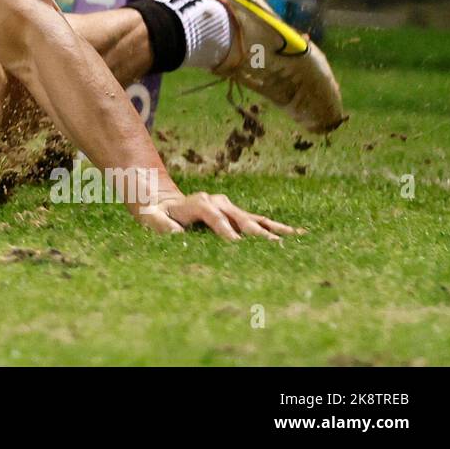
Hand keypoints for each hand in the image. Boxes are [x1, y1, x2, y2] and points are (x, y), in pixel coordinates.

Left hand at [136, 191, 301, 240]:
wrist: (163, 204)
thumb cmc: (156, 215)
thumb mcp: (151, 219)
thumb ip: (162, 226)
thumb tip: (177, 233)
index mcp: (198, 203)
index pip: (214, 216)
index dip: (225, 230)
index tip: (237, 245)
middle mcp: (217, 202)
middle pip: (240, 218)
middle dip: (256, 233)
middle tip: (275, 246)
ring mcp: (229, 207)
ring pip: (255, 219)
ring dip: (275, 229)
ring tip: (298, 237)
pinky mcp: (237, 214)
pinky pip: (259, 222)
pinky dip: (277, 228)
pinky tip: (298, 234)